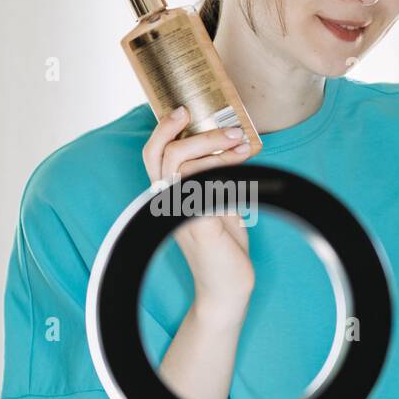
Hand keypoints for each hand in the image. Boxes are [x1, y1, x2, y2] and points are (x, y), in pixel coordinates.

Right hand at [142, 106, 254, 307]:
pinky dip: (226, 174)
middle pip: (165, 153)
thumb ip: (214, 177)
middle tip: (233, 132)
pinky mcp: (199, 227)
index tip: (185, 109)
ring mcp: (180, 215)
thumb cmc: (223, 246)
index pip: (153, 154)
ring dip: (218, 151)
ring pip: (184, 166)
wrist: (227, 288)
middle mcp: (167, 203)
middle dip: (201, 134)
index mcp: (168, 195)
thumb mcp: (218, 203)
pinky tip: (245, 175)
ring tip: (244, 149)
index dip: (163, 128)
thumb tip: (230, 143)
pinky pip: (205, 188)